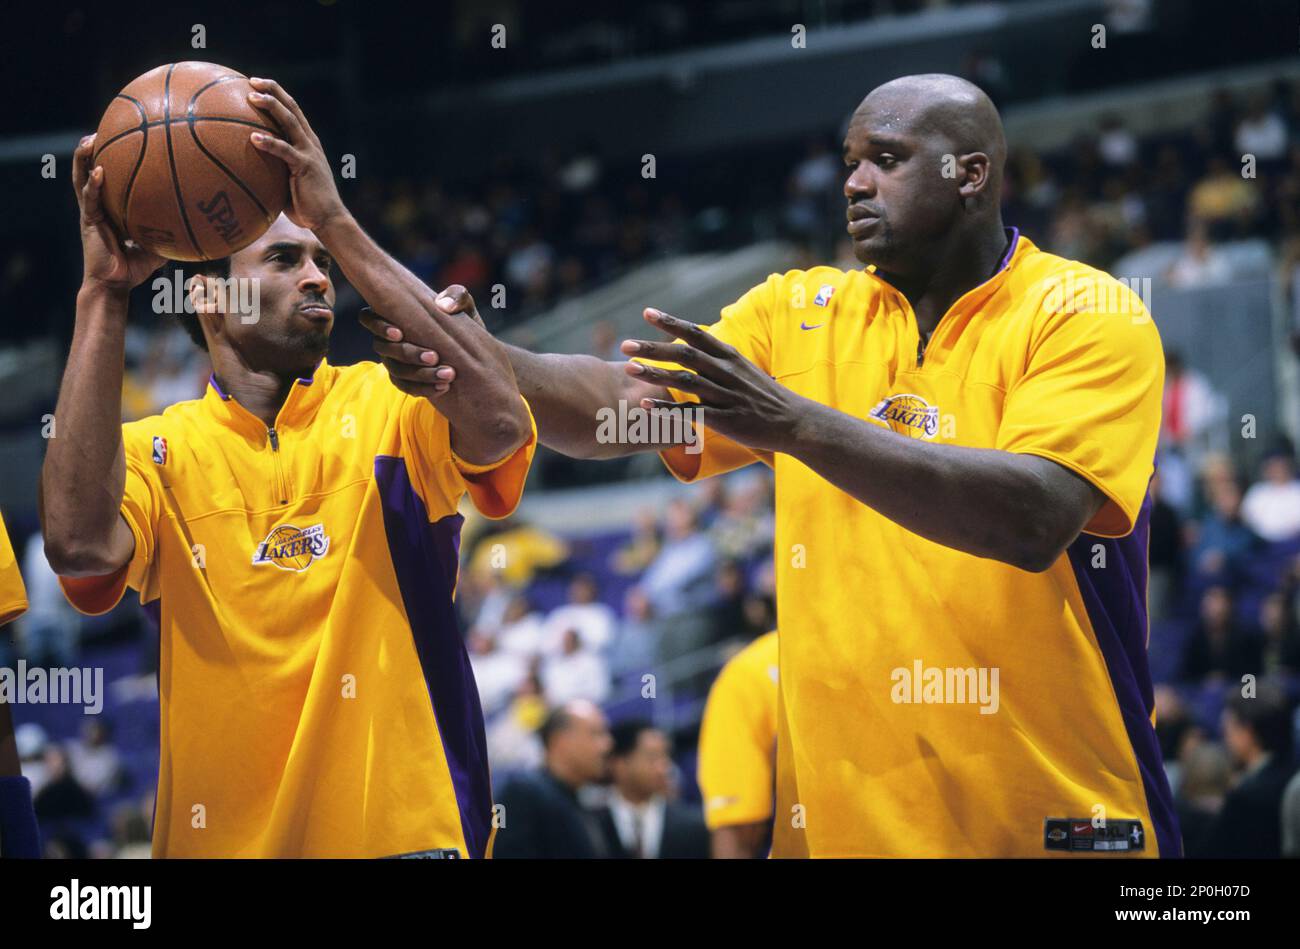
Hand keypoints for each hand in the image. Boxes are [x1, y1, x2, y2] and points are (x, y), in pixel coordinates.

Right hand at [73, 134, 165, 292]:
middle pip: (89, 169)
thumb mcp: (159, 246)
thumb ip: (173, 232)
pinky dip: (93, 184)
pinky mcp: (89, 222)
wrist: (114, 285)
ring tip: (90, 140)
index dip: (110, 157)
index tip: (119, 137)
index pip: (108, 176)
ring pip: (81, 178)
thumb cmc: (134, 268)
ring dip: (83, 158)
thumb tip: (201, 224)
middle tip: (102, 129)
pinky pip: (89, 199)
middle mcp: (98, 205)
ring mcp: (91, 212)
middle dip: (92, 148)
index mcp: (110, 207)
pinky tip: (99, 171)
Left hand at [246, 77, 346, 231]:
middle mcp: (310, 143)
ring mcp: (309, 153)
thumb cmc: (306, 208)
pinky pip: (285, 151)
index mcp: (307, 144)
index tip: (257, 85)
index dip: (277, 95)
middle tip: (252, 81)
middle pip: (292, 108)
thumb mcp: (287, 184)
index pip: (293, 112)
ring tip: (252, 97)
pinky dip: (269, 142)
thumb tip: (244, 171)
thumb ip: (272, 172)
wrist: (329, 220)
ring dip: (271, 106)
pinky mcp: (306, 166)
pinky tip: (253, 137)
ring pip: (290, 121)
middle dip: (273, 91)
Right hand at [357, 284, 493, 400]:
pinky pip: (407, 388)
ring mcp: (395, 362)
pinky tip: (444, 387)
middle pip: (384, 349)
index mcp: (394, 316)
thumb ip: (458, 296)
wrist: (475, 355)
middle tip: (435, 356)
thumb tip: (443, 304)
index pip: (369, 318)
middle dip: (408, 353)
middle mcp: (389, 340)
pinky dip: (425, 388)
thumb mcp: (465, 308)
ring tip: (448, 374)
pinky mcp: (406, 381)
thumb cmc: (463, 324)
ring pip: (397, 371)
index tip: (399, 333)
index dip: (378, 326)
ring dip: (421, 374)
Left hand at [621, 308, 806, 453]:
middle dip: (653, 348)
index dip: (671, 323)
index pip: (696, 334)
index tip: (647, 312)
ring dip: (655, 374)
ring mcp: (726, 395)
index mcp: (730, 356)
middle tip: (625, 344)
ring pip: (685, 381)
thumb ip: (718, 359)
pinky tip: (646, 407)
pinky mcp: (725, 418)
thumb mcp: (744, 369)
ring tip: (629, 369)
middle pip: (685, 355)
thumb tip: (693, 347)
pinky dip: (668, 409)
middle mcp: (726, 371)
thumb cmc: (765, 396)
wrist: (794, 422)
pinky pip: (692, 412)